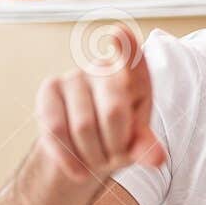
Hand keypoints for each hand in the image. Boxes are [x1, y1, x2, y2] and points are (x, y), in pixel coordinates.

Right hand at [35, 23, 165, 180]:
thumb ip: (146, 146)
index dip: (125, 47)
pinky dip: (69, 157)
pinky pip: (55, 129)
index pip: (132, 57)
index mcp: (135, 77)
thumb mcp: (139, 142)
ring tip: (98, 161)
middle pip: (114, 111)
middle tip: (116, 157)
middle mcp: (104, 69)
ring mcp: (74, 76)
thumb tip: (156, 159)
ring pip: (84, 126)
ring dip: (93, 155)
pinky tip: (78, 170)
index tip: (118, 33)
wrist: (86, 148)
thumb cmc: (121, 136)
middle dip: (116, 144)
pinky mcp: (49, 90)